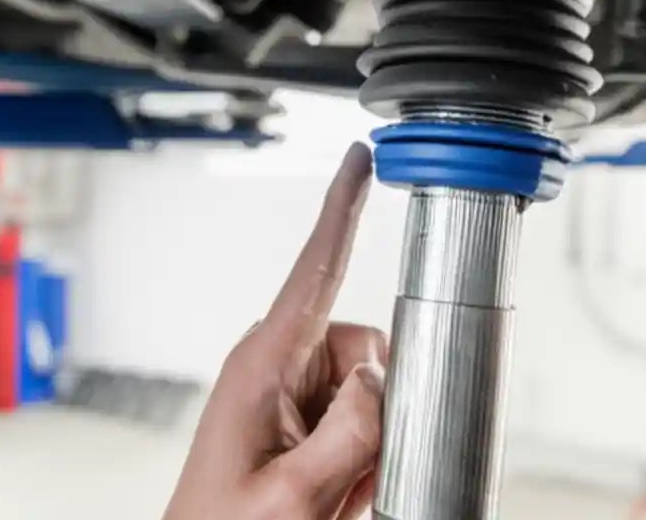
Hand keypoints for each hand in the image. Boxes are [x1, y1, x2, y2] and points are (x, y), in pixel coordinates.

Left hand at [165, 143, 386, 519]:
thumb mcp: (294, 495)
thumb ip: (348, 433)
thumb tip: (383, 376)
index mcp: (262, 365)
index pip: (315, 268)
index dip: (343, 208)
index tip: (359, 159)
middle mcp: (276, 367)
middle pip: (366, 345)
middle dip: (379, 400)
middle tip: (352, 466)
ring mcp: (287, 393)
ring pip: (370, 386)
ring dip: (369, 439)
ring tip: (334, 487)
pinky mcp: (297, 419)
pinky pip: (358, 417)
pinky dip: (360, 455)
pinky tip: (334, 489)